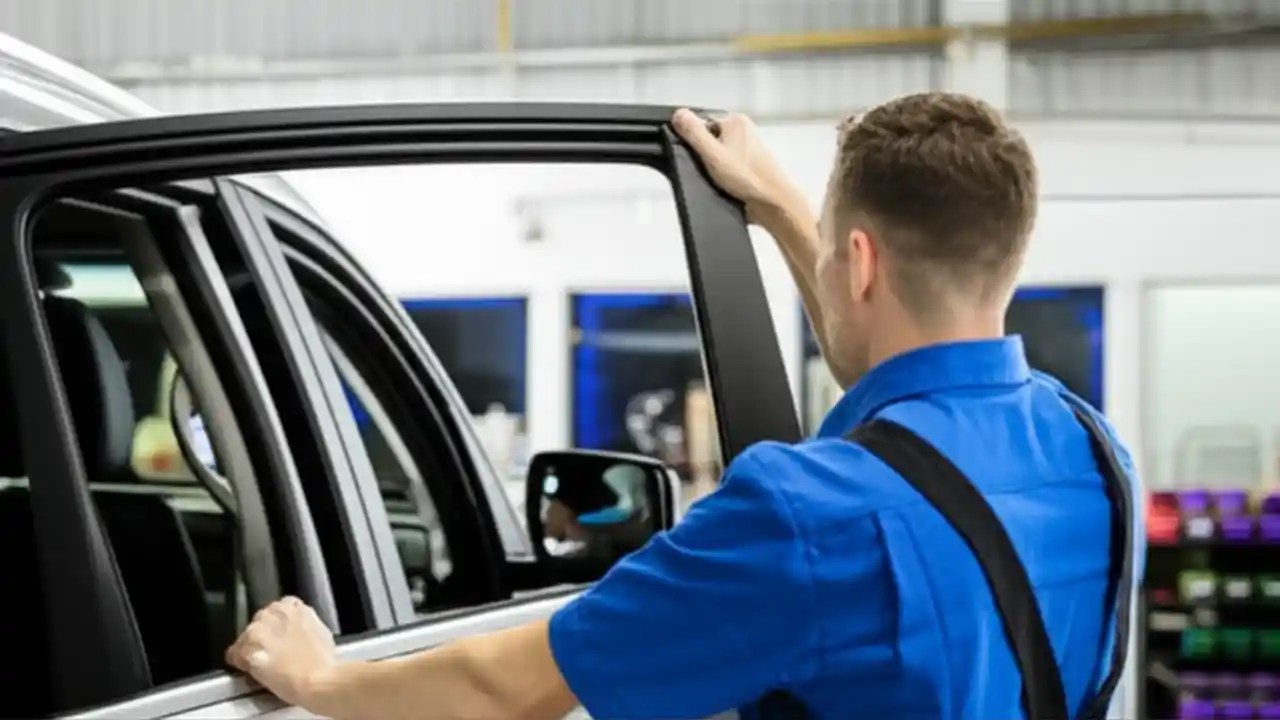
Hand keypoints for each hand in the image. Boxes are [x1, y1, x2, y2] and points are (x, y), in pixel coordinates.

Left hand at [226, 596, 339, 707]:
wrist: (318, 679)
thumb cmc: (324, 663)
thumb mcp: (321, 633)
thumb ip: (303, 626)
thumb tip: (298, 634)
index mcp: (294, 607)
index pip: (278, 608)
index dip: (278, 625)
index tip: (279, 635)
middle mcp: (273, 613)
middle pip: (259, 621)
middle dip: (263, 635)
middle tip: (273, 653)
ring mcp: (258, 630)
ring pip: (244, 637)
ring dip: (250, 648)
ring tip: (262, 664)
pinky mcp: (247, 650)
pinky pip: (234, 655)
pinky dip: (240, 662)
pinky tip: (250, 671)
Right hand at [671, 108, 808, 226]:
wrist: (774, 202)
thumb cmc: (747, 177)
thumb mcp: (712, 154)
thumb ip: (693, 133)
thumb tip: (677, 113)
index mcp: (735, 120)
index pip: (701, 124)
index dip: (694, 143)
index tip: (697, 159)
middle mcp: (744, 129)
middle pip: (710, 139)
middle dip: (706, 156)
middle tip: (710, 172)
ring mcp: (750, 146)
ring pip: (720, 154)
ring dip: (716, 168)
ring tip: (721, 180)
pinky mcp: (752, 163)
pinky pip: (730, 165)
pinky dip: (726, 175)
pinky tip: (729, 185)